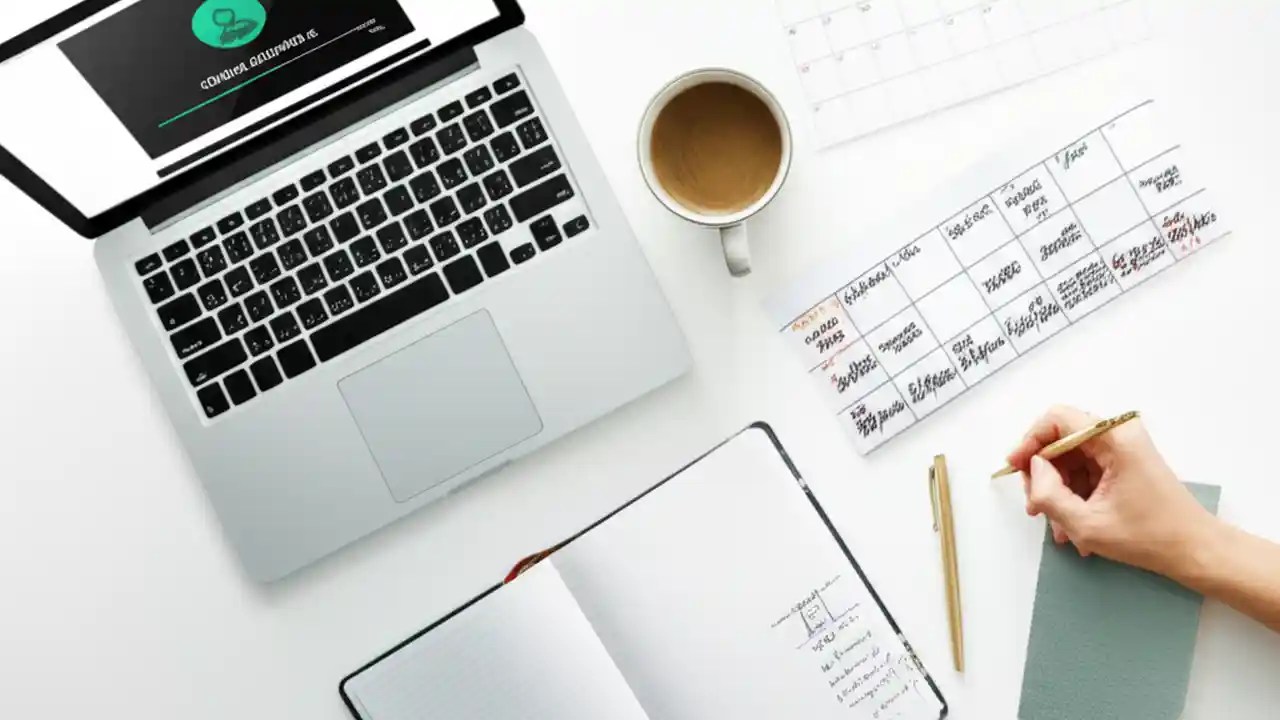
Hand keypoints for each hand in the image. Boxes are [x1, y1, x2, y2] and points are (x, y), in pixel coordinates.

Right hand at [1006, 405, 1217, 577]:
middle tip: (1036, 507)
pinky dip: (1074, 496)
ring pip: (1072, 459)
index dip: (1030, 440)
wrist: (1194, 551)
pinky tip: (1072, 526)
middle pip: (1062, 440)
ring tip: (1058, 528)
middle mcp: (1119, 435)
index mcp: (1114, 439)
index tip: (1016, 468)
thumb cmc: (1146, 537)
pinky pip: (1087, 471)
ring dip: (1058, 492)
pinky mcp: (1125, 464)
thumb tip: (1034, 469)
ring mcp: (1123, 449)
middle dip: (1043, 474)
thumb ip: (1049, 494)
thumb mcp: (1086, 524)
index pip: (1058, 418)